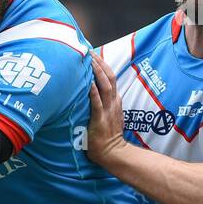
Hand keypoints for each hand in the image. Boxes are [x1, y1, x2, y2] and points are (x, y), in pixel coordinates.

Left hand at [87, 51, 126, 168]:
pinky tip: (88, 83)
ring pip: (105, 86)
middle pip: (109, 77)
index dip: (103, 64)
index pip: (111, 77)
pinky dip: (93, 92)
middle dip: (99, 63)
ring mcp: (108, 110)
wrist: (113, 152)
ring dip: (97, 72)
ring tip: (89, 60)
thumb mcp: (107, 115)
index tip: (93, 53)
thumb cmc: (106, 135)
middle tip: (89, 51)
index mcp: (114, 100)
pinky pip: (97, 103)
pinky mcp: (100, 119)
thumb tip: (91, 92)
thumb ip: (102, 103)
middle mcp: (113, 102)